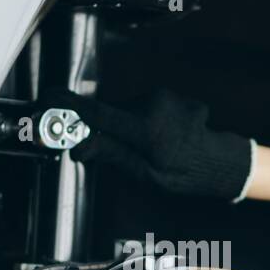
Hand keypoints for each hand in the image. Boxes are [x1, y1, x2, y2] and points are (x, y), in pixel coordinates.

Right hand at [39, 87, 255, 201]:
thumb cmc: (186, 173)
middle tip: (124, 154)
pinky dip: (145, 122)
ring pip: (127, 111)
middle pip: (112, 113)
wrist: (220, 161)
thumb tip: (78, 146)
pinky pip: (144, 107)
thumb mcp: (146, 174)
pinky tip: (164, 138)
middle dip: (108, 130)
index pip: (98, 113)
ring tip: (153, 150)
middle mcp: (154, 104)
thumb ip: (112, 155)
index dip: (68, 107)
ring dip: (130, 128)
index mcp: (146, 128)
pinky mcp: (168, 94)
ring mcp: (163, 96)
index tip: (48, 101)